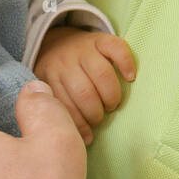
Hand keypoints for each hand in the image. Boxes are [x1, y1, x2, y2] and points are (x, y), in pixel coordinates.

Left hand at [33, 27, 136, 143]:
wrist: (56, 41)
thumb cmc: (57, 76)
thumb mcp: (48, 91)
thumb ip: (59, 111)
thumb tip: (82, 140)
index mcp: (50, 77)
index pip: (66, 106)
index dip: (80, 124)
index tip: (88, 135)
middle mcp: (66, 61)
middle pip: (84, 92)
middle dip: (95, 112)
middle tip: (99, 118)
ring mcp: (84, 49)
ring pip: (102, 75)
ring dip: (111, 96)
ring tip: (111, 105)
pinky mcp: (100, 38)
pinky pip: (117, 49)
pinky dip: (126, 63)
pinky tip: (129, 77)